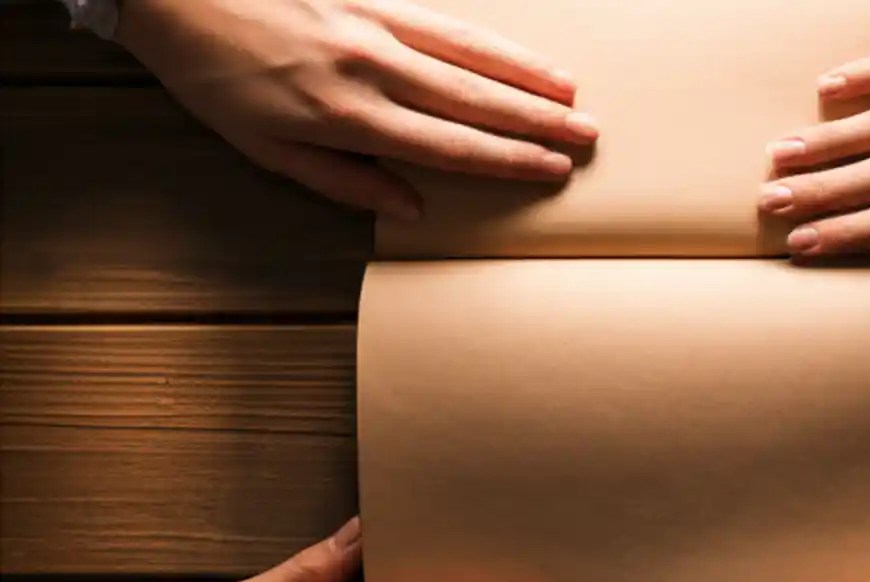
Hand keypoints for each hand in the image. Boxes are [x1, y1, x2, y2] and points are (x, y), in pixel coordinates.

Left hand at [114, 0, 599, 218]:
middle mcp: (371, 67)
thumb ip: (343, 181)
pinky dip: (487, 38)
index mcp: (346, 116)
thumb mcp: (264, 149)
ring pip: (467, 52)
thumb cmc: (213, 75)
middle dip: (537, 121)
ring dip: (525, 75)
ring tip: (571, 92)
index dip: (508, 160)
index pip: (450, 146)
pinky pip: (442, 18)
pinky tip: (515, 50)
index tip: (552, 170)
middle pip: (473, 99)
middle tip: (588, 135)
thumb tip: (410, 207)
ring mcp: (373, 22)